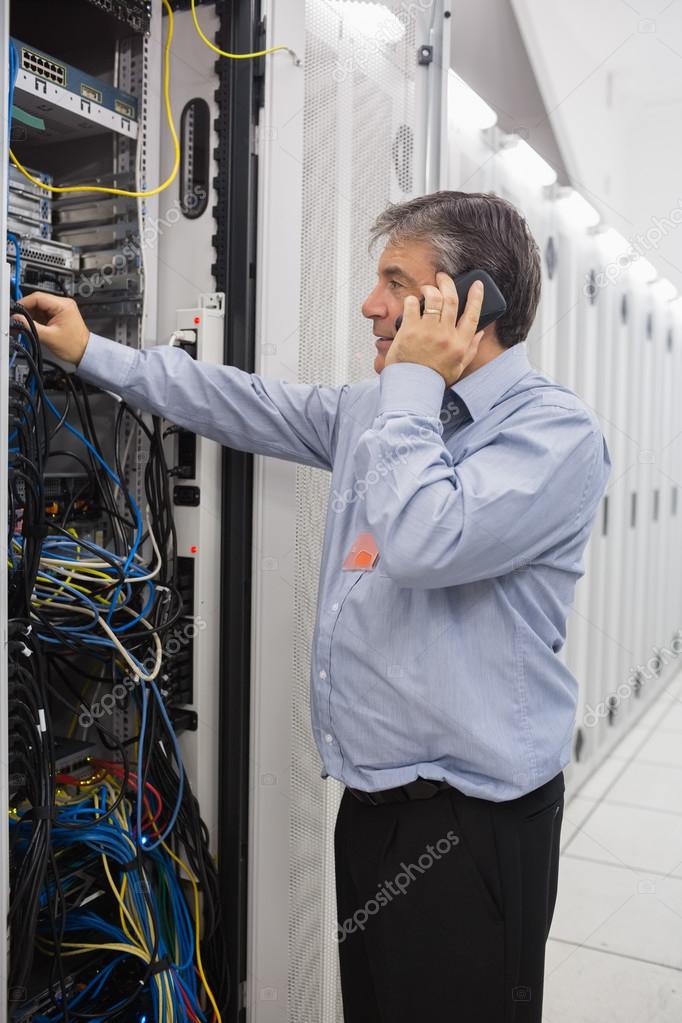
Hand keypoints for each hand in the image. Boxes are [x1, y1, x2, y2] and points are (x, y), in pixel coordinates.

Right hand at [12, 293, 89, 365]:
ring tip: (25, 326)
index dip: (23, 303)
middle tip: (18, 320)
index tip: (15, 311)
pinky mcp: (58, 315)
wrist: (84, 353)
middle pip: (37, 301)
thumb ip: (31, 327)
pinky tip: (32, 327)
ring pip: (38, 307)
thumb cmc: (74, 346)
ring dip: (30, 316)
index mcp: (63, 305)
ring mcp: (61, 309)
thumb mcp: (49, 337)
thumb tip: (17, 318)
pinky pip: (42, 313)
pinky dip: (36, 319)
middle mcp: (63, 304)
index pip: (37, 297)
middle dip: (26, 311)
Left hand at [384, 272, 484, 386]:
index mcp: (460, 344)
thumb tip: (480, 333)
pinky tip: (411, 302)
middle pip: (451, 299)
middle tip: (443, 277)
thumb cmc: (434, 377)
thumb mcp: (459, 366)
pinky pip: (411, 306)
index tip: (477, 285)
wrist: (413, 387)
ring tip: (428, 287)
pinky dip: (411, 300)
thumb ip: (471, 348)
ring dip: (431, 288)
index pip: (473, 314)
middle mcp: (446, 335)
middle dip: (448, 283)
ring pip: (433, 298)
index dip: (477, 297)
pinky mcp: (409, 331)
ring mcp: (427, 332)